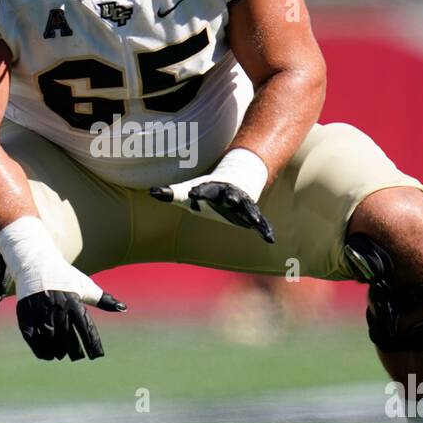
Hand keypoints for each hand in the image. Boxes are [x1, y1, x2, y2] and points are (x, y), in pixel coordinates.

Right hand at [0, 216, 126, 360]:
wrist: (35, 263)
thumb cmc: (64, 277)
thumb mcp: (85, 286)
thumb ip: (103, 300)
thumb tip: (123, 308)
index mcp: (74, 302)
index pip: (86, 329)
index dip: (93, 344)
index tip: (98, 356)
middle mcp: (58, 309)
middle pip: (69, 339)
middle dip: (75, 352)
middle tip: (78, 357)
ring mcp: (40, 313)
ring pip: (52, 342)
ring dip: (58, 352)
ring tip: (62, 355)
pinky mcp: (25, 316)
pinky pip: (33, 341)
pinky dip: (41, 351)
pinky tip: (47, 354)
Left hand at [150, 147, 274, 242]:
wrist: (236, 182)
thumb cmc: (208, 190)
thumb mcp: (190, 191)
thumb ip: (173, 193)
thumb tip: (152, 192)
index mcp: (213, 189)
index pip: (205, 190)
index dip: (199, 192)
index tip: (192, 194)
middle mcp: (230, 195)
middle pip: (231, 195)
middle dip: (230, 197)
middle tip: (229, 198)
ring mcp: (243, 204)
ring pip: (248, 208)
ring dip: (251, 214)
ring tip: (253, 221)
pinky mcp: (251, 215)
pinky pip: (261, 222)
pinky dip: (265, 230)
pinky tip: (270, 240)